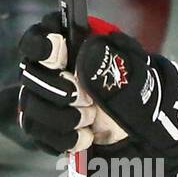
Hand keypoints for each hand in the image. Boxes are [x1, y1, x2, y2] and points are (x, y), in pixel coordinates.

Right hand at [17, 13, 177, 176]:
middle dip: (60, 90)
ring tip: (91, 119)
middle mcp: (51, 71)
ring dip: (63, 117)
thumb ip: (112, 63)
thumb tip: (86, 56)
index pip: (38, 38)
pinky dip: (64, 138)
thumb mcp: (136, 76)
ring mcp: (46, 99)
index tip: (56, 52)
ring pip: (30, 106)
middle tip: (87, 100)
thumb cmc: (140, 96)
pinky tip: (86, 137)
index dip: (41, 44)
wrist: (147, 134)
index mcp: (71, 48)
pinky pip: (39, 133)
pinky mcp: (46, 127)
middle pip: (30, 75)